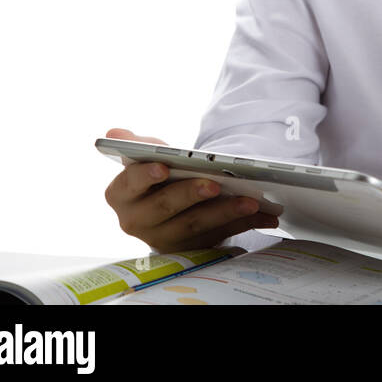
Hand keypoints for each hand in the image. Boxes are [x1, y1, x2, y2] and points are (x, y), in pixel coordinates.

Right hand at [102, 127, 278, 253]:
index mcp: (121, 195)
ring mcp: (165, 238)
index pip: (128, 184)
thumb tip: (115, 133)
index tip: (163, 166)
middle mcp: (137, 221)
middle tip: (214, 184)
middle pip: (164, 208)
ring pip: (195, 225)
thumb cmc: (160, 176)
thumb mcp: (148, 157)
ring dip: (225, 213)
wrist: (173, 205)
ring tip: (251, 201)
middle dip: (190, 195)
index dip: (144, 176)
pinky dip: (245, 224)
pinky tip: (266, 215)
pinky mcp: (193, 248)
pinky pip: (221, 236)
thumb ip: (138, 145)